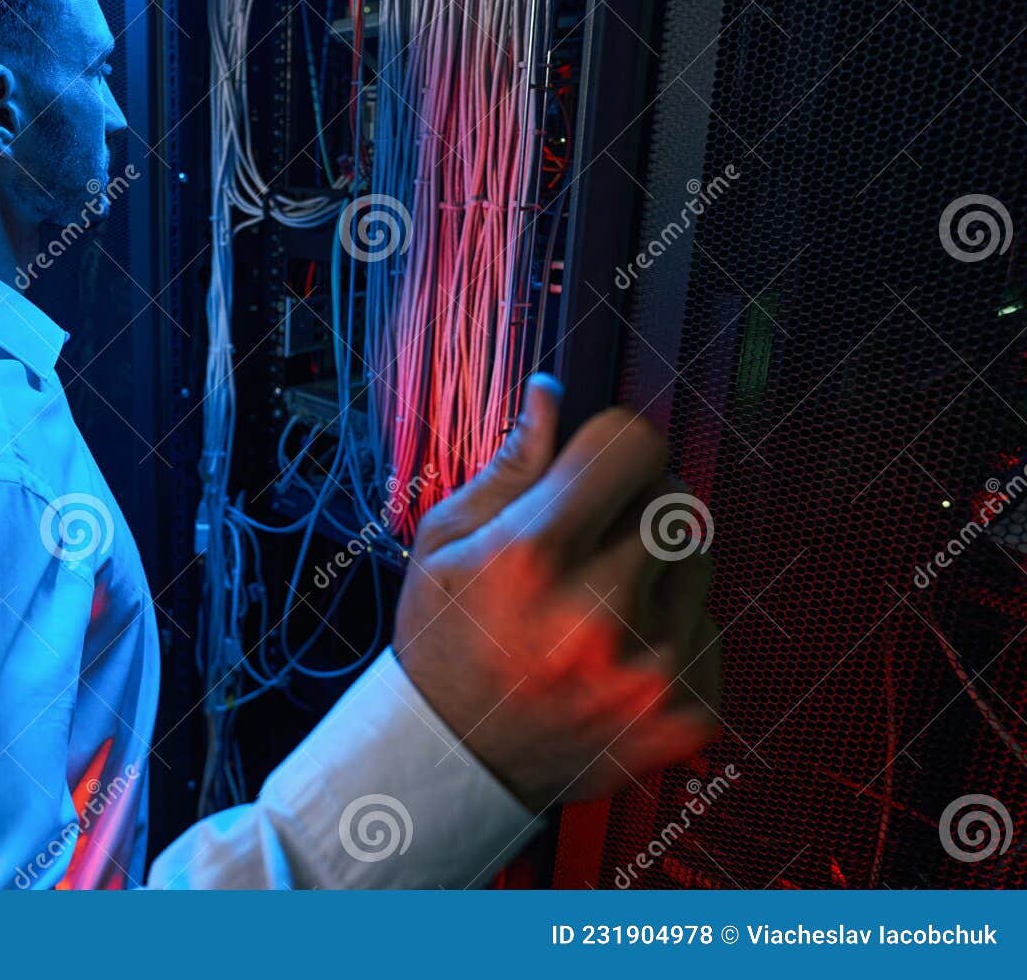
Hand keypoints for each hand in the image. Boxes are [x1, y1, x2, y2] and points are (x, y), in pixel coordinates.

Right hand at [394, 375, 721, 811]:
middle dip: (634, 504)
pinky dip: (673, 627)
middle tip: (588, 542)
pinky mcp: (690, 708)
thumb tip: (551, 395)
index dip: (611, 445)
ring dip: (658, 567)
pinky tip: (619, 650)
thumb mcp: (447, 540)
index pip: (634, 443)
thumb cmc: (445, 638)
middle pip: (675, 496)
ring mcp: (654, 668)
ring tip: (599, 602)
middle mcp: (601, 612)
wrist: (459, 759)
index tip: (592, 467)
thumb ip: (511, 466)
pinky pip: (711, 625)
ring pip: (697, 560)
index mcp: (535, 555)